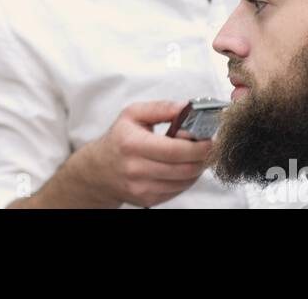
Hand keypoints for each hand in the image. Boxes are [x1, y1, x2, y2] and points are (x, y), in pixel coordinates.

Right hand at [86, 100, 210, 207]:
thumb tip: (187, 107)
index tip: (209, 140)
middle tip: (208, 147)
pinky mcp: (147, 200)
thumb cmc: (118, 140)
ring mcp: (141, 188)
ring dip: (197, 169)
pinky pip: (177, 191)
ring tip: (195, 156)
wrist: (98, 171)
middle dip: (203, 158)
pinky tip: (182, 167)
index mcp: (132, 144)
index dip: (198, 147)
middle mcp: (135, 169)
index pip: (175, 151)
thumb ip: (161, 108)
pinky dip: (186, 179)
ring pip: (184, 182)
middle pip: (184, 169)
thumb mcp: (132, 115)